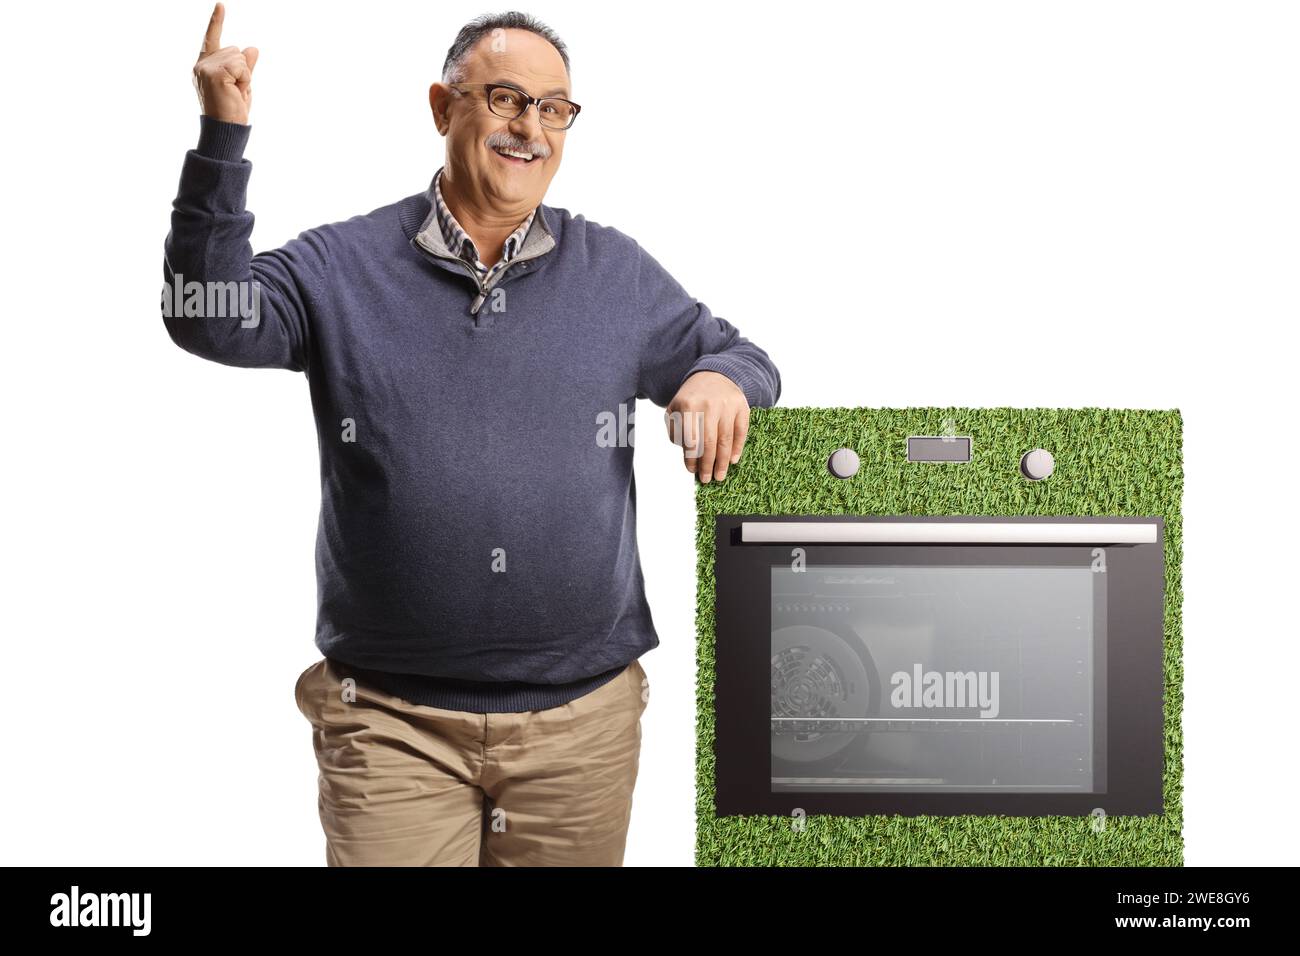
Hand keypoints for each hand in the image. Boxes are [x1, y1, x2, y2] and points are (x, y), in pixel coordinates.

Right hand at [192, 3, 257, 124]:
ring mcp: (206, 67)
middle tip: (235, 91)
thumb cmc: (231, 111)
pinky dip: (245, 79)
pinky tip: (235, 91)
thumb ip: (245, 66)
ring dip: (244, 76)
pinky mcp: (214, 73)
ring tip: (234, 92)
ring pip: (239, 57)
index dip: (216, 22)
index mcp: (204, 65)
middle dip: (243, 70)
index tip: (221, 5)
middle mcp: (201, 64)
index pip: (211, 38)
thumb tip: (252, 48)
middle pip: (235, 50)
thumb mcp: (241, 85)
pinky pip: (242, 66)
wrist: (225, 130)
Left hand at [664, 371, 749, 482]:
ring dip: (723, 462)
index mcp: (689, 406)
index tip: (692, 471)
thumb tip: (688, 455)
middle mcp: (709, 405)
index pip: (691, 440)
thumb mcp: (675, 409)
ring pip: (726, 440)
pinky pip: (741, 432)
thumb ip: (676, 431)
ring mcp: (727, 405)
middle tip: (707, 479)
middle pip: (709, 443)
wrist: (714, 375)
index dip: (692, 459)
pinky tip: (733, 460)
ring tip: (720, 476)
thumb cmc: (692, 398)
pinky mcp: (742, 406)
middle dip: (708, 465)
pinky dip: (738, 448)